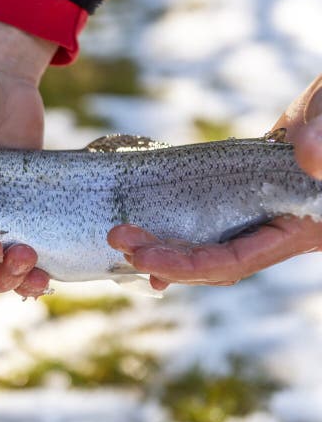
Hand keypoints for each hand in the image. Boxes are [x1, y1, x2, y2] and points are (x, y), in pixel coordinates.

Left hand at [108, 75, 321, 289]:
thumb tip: (309, 157)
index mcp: (296, 229)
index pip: (233, 262)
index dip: (186, 264)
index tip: (144, 258)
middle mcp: (272, 231)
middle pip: (212, 263)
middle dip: (163, 258)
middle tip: (118, 238)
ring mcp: (255, 215)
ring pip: (206, 247)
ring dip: (164, 248)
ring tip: (122, 244)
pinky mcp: (239, 194)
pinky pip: (205, 221)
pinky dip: (177, 229)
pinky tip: (146, 232)